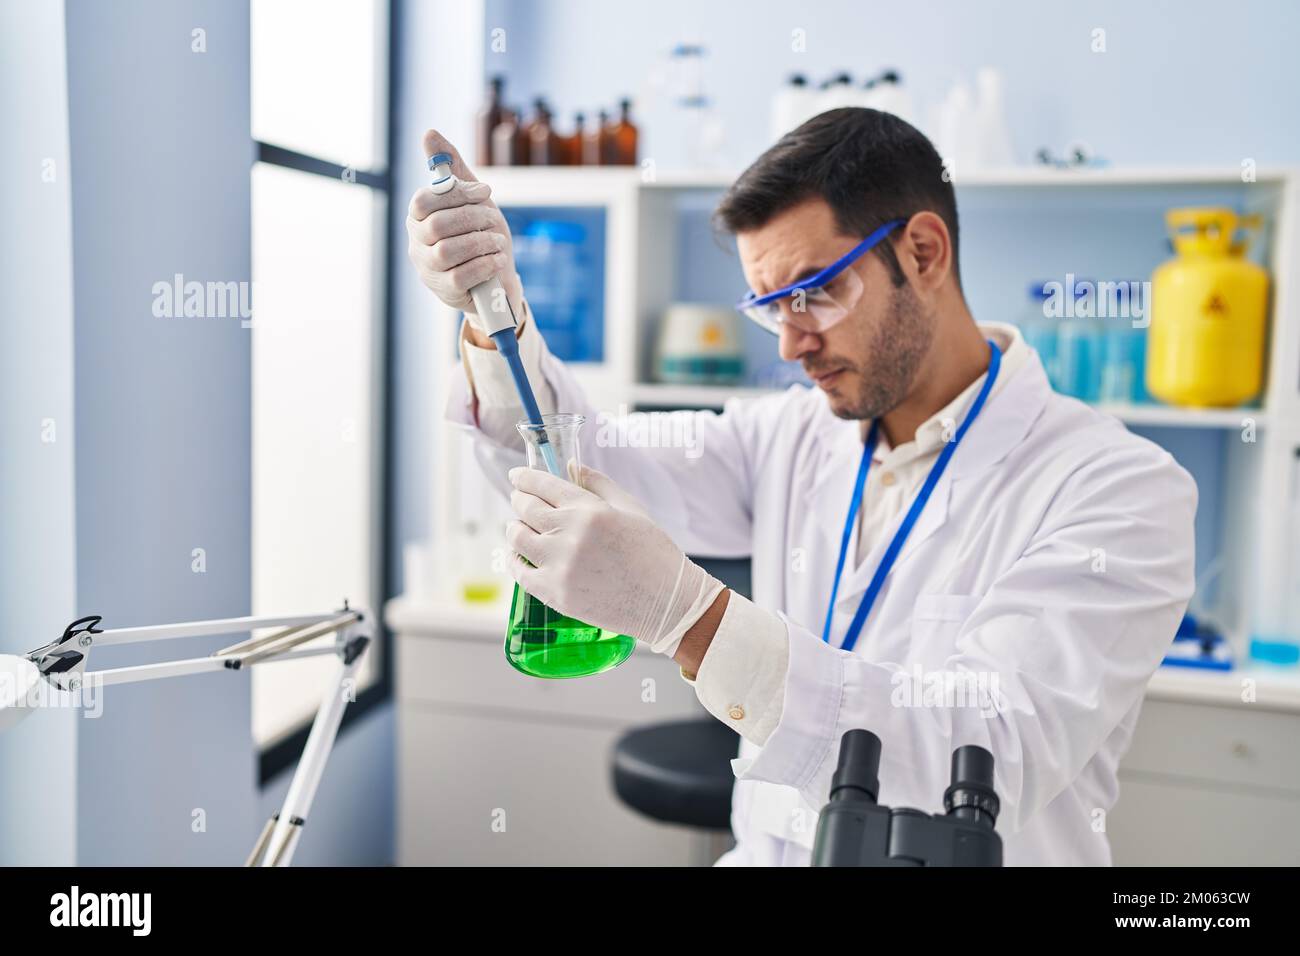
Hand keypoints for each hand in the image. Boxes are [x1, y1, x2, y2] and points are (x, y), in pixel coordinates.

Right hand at [406, 130, 523, 325]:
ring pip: (449, 251)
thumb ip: (452, 168)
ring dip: (481, 242)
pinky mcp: (446, 291)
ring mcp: (429, 269)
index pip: (424, 200)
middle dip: (473, 218)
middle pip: (438, 225)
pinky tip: (498, 259)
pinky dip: (485, 264)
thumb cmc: (480, 234)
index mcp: (419, 217)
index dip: (457, 193)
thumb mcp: (472, 198)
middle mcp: (417, 243)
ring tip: (497, 241)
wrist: (497, 277)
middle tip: (494, 220)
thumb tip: (428, 133)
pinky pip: (462, 275)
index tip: (486, 192)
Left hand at [505, 464, 724, 656]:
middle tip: (519, 498)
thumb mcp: (631, 507)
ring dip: (515, 527)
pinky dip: (514, 560)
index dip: (525, 477)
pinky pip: (520, 572)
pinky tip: (517, 555)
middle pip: (526, 508)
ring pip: (518, 538)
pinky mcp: (556, 594)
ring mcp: (560, 566)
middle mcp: (570, 534)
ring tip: (518, 526)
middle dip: (519, 498)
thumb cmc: (653, 552)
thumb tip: (571, 466)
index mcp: (590, 510)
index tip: (517, 475)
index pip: (544, 484)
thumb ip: (598, 483)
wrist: (666, 602)